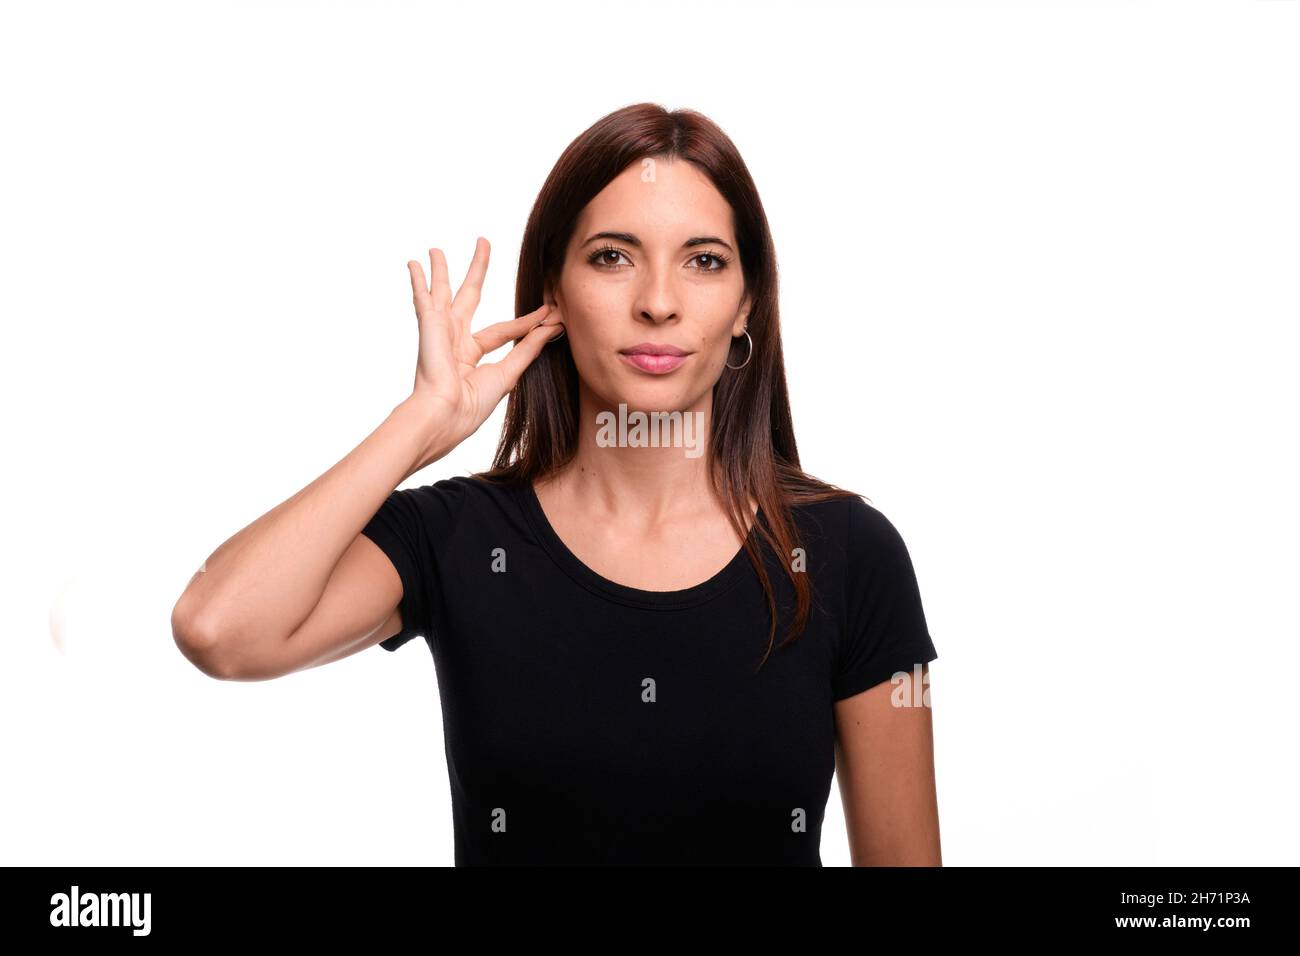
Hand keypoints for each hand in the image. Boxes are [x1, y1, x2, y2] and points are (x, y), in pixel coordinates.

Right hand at [403, 238, 563, 459]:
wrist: (446, 414)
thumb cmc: (472, 404)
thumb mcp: (509, 372)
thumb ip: (529, 347)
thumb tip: (553, 326)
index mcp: (471, 355)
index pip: (504, 330)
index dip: (527, 321)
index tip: (549, 310)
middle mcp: (454, 340)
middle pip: (469, 296)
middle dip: (478, 271)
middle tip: (483, 243)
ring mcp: (440, 330)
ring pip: (442, 291)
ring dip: (440, 270)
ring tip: (436, 250)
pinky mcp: (429, 324)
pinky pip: (422, 297)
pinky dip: (417, 280)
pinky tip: (413, 263)